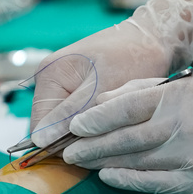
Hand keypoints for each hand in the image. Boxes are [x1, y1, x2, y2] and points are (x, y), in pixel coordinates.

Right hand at [27, 0, 192, 146]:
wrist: (153, 39)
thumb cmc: (132, 58)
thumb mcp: (102, 88)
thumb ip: (71, 114)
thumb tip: (40, 141)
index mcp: (49, 74)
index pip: (39, 124)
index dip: (58, 145)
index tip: (86, 154)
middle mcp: (49, 78)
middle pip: (50, 125)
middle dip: (72, 138)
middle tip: (103, 144)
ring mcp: (62, 83)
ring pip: (64, 123)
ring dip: (83, 132)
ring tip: (109, 135)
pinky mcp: (76, 89)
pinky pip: (76, 115)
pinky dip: (91, 124)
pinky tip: (109, 127)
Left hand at [63, 76, 192, 193]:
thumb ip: (152, 93)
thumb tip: (107, 102)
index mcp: (183, 96)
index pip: (128, 107)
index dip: (97, 118)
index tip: (74, 125)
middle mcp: (186, 126)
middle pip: (127, 138)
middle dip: (92, 145)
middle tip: (67, 151)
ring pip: (137, 161)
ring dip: (105, 162)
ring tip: (82, 163)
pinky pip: (155, 183)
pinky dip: (129, 180)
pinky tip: (109, 177)